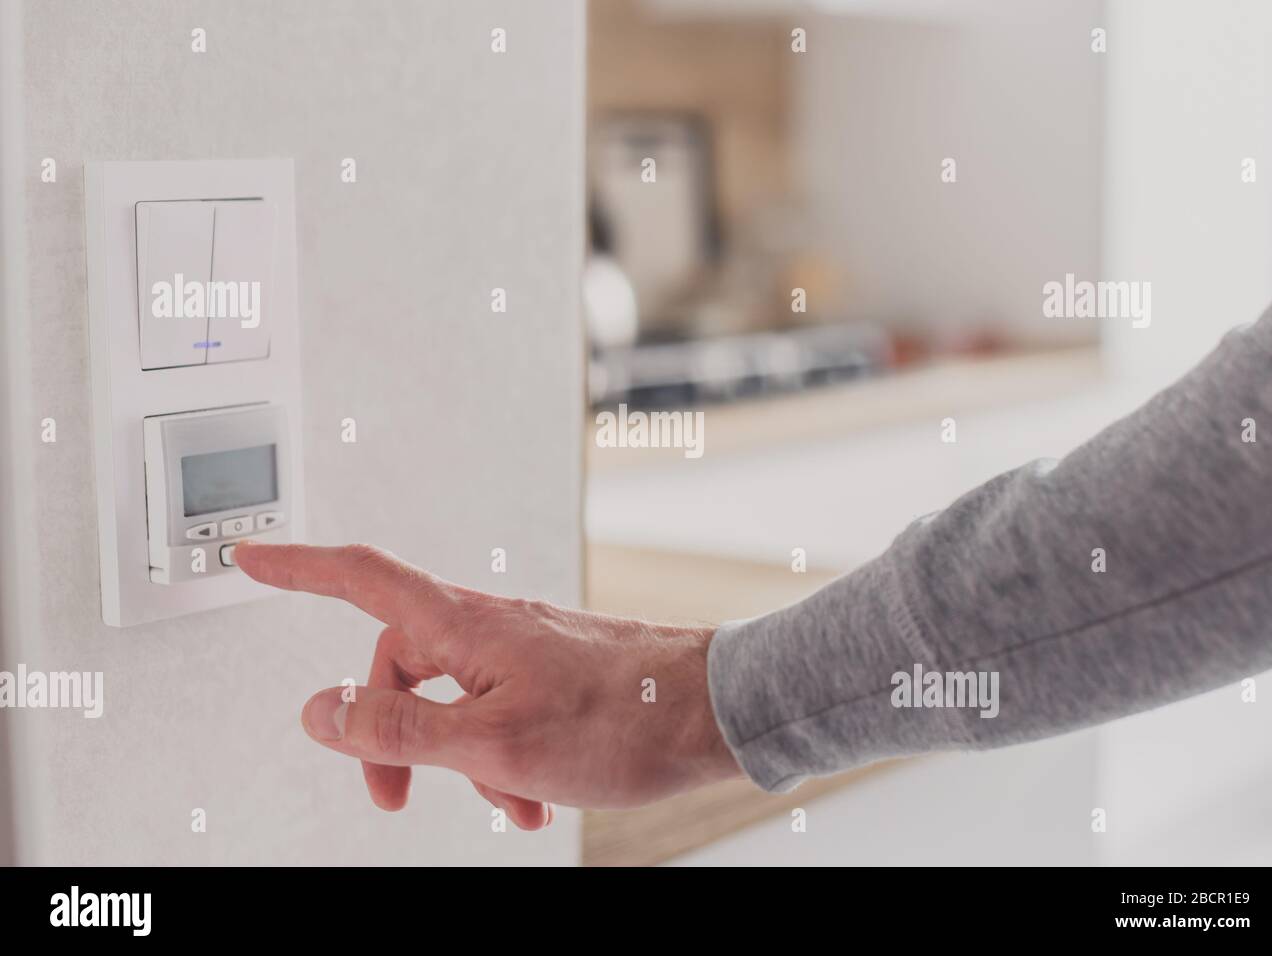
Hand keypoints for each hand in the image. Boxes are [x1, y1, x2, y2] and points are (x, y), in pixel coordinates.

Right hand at [234, 541, 741, 828]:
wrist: (716, 709)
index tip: (251, 558)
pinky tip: (535, 795)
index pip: (359, 579)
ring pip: (456, 698)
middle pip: (399, 661)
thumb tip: (320, 710)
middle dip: (387, 732)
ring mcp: (525, 646)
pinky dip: (504, 755)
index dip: (297, 568)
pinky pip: (502, 709)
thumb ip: (398, 726)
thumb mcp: (490, 741)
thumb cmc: (623, 717)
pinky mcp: (554, 671)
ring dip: (461, 758)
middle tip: (391, 796)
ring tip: (505, 803)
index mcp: (463, 624)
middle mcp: (490, 625)